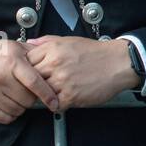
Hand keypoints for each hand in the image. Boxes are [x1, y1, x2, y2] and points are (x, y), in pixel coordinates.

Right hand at [0, 37, 59, 123]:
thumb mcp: (15, 47)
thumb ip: (34, 53)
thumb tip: (52, 59)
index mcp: (11, 63)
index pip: (34, 82)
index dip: (47, 94)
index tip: (54, 102)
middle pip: (27, 99)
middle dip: (33, 99)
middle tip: (29, 93)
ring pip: (17, 110)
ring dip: (21, 106)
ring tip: (17, 96)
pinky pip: (4, 117)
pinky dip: (11, 114)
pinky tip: (10, 104)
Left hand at [25, 36, 141, 109]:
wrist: (119, 63)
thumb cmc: (97, 53)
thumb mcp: (70, 40)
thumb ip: (46, 41)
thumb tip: (29, 43)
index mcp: (53, 49)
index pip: (26, 62)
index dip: (28, 69)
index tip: (32, 73)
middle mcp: (55, 64)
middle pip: (30, 79)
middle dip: (34, 83)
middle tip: (42, 85)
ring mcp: (62, 81)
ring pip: (41, 93)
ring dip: (46, 95)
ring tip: (55, 91)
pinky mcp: (71, 96)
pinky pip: (54, 105)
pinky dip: (58, 104)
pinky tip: (65, 97)